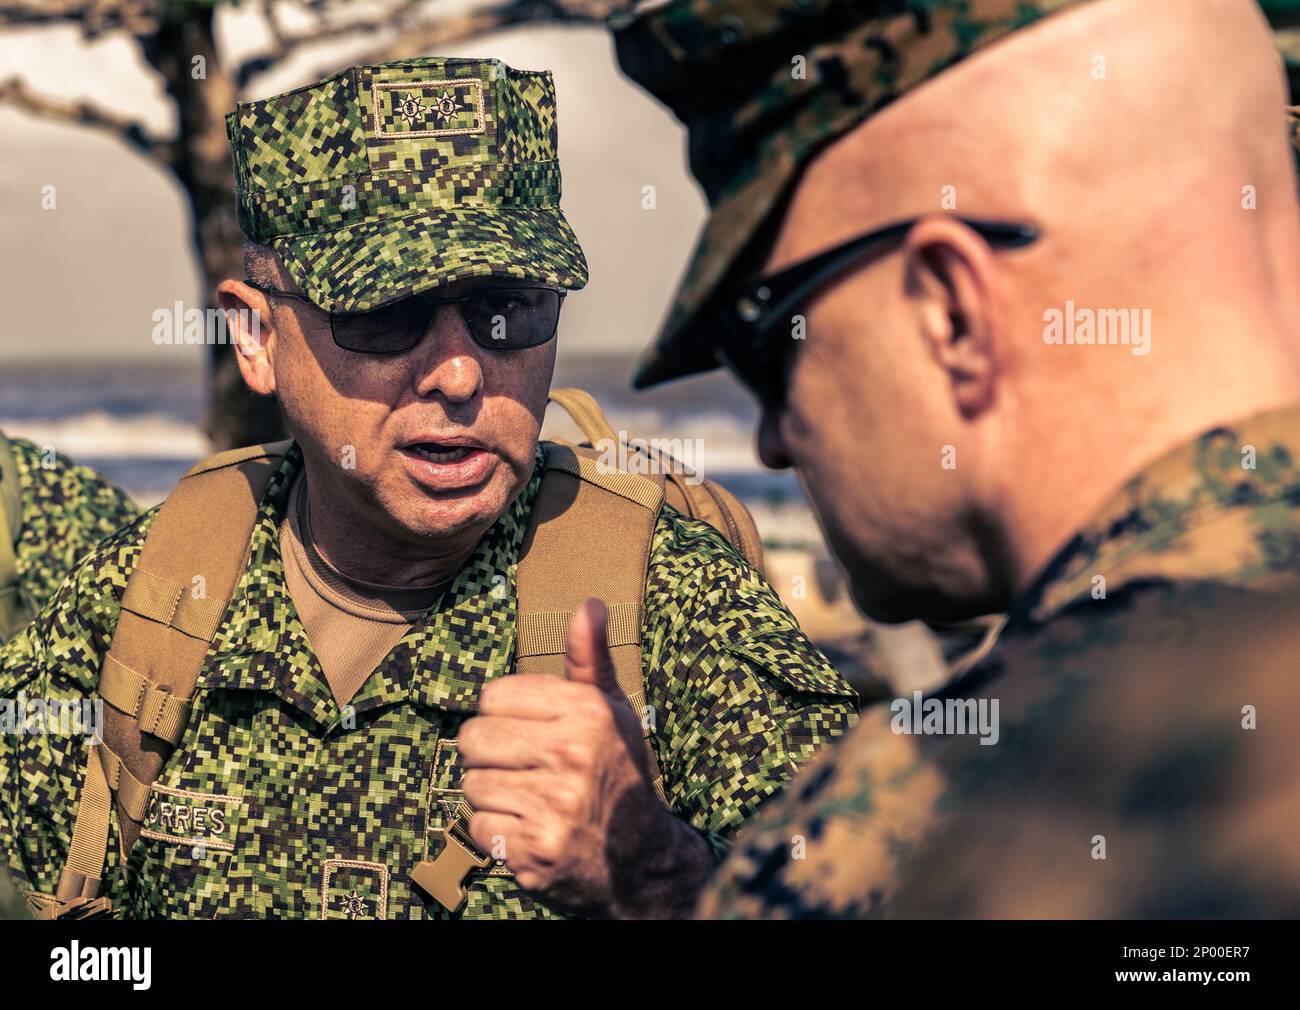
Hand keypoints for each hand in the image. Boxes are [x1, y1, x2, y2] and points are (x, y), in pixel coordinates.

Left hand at [458, 598, 675, 915]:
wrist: (642, 859)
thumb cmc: (618, 773)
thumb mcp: (612, 711)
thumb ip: (590, 659)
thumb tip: (589, 604)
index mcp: (586, 712)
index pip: (493, 696)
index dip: (503, 715)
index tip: (528, 732)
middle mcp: (572, 755)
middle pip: (473, 738)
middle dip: (490, 755)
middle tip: (524, 769)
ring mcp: (553, 805)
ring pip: (472, 783)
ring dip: (492, 795)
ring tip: (529, 800)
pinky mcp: (535, 850)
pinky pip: (478, 826)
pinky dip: (495, 832)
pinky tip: (527, 829)